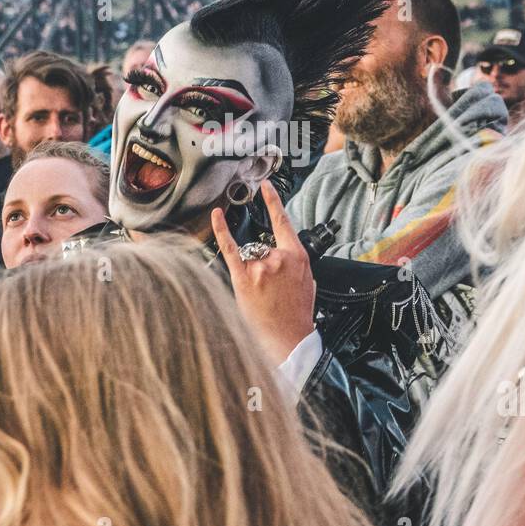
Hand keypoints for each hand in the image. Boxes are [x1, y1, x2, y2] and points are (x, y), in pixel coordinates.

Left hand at [212, 180, 315, 365]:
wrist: (288, 338)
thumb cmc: (298, 314)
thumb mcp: (306, 282)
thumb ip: (294, 264)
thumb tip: (284, 256)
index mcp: (296, 257)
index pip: (283, 222)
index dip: (273, 202)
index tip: (265, 187)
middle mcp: (277, 258)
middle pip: (263, 245)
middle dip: (263, 262)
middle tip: (270, 288)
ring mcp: (260, 267)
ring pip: (250, 255)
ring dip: (253, 270)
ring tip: (261, 294)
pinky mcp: (243, 278)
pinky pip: (230, 248)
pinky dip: (222, 230)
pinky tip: (218, 216)